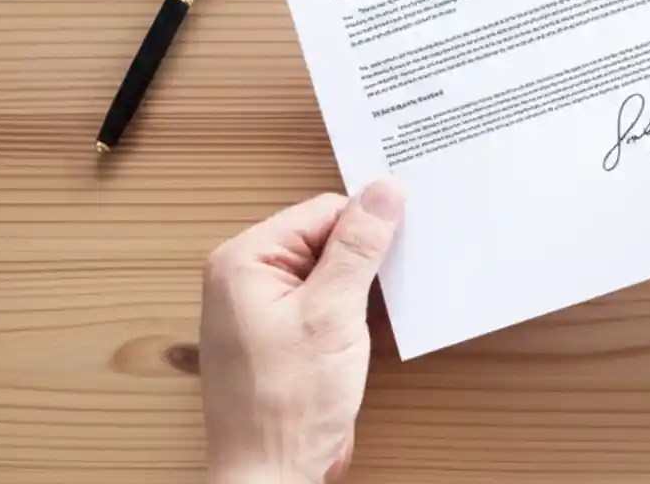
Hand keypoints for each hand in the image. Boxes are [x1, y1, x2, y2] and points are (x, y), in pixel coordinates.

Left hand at [200, 180, 403, 483]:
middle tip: (398, 277)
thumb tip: (383, 194)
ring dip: (365, 287)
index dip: (367, 224)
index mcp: (245, 260)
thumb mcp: (332, 314)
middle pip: (327, 237)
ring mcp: (267, 309)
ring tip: (384, 309)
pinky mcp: (286, 335)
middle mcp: (249, 278)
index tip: (405, 236)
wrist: (272, 475)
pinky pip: (328, 302)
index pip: (322, 211)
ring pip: (332, 271)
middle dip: (367, 257)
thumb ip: (358, 248)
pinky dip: (356, 310)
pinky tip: (375, 328)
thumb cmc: (284, 406)